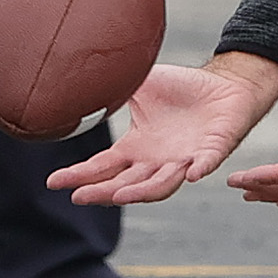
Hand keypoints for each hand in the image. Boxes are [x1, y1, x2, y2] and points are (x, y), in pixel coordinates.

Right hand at [46, 53, 277, 205]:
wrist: (223, 86)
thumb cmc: (182, 89)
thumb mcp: (139, 85)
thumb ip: (112, 87)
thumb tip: (75, 80)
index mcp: (137, 148)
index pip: (103, 167)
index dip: (79, 176)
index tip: (54, 182)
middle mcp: (157, 161)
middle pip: (125, 184)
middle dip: (102, 192)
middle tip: (79, 197)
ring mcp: (184, 160)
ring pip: (161, 184)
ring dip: (142, 191)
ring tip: (120, 195)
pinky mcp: (213, 151)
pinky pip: (206, 163)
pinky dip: (199, 169)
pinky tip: (190, 174)